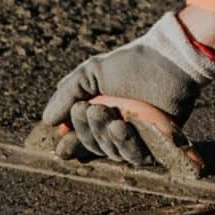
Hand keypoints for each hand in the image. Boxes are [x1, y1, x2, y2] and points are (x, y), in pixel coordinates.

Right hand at [40, 11, 214, 165]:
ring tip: (113, 120)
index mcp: (99, 118)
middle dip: (90, 130)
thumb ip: (68, 93)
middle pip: (96, 146)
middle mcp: (116, 132)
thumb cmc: (130, 63)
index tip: (62, 141)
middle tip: (92, 109)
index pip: (79, 139)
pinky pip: (141, 155)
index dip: (70, 143)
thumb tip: (47, 120)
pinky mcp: (158, 145)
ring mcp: (138, 139)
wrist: (167, 59)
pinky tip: (123, 127)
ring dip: (109, 138)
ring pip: (116, 153)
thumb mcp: (92, 73)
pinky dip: (129, 144)